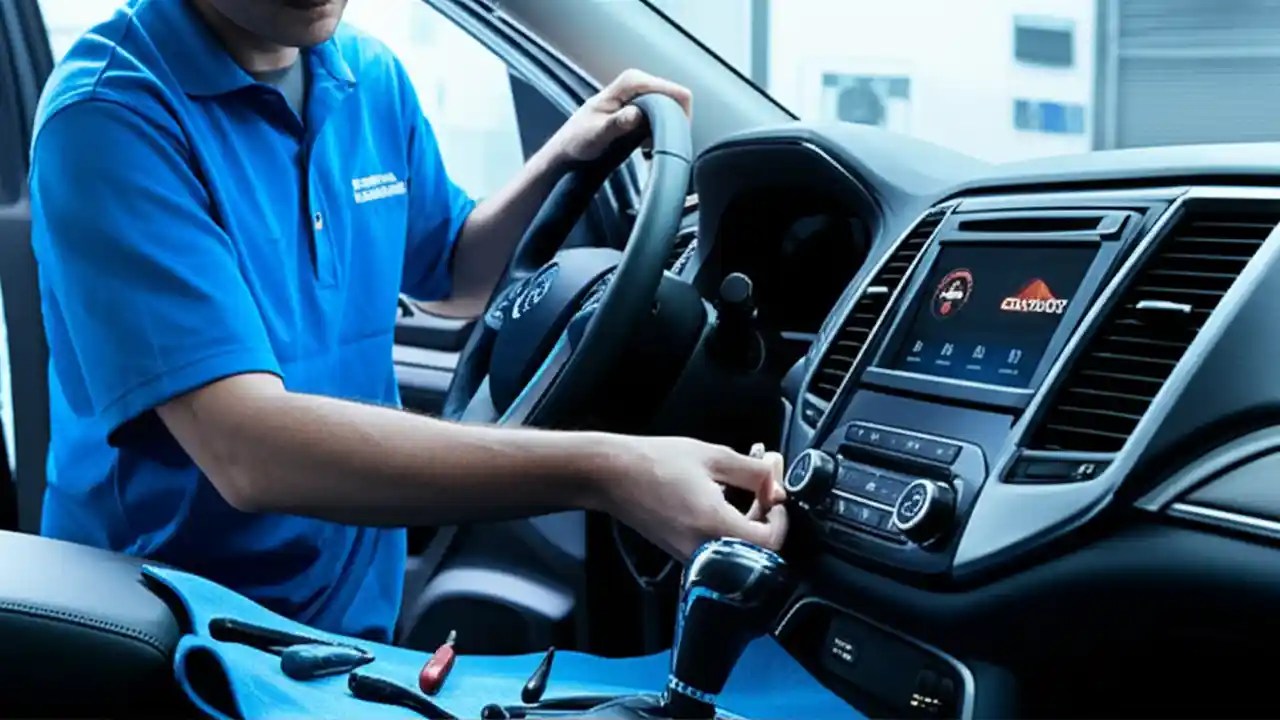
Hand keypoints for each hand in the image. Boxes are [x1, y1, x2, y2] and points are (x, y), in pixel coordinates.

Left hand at [547, 69, 692, 163]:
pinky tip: (645, 147)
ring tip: (648, 149)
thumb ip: (617, 123)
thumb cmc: (578, 140)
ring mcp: (641, 94)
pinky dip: (660, 133)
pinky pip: (664, 117)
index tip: (670, 139)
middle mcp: (639, 82)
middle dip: (673, 125)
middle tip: (655, 147)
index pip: (674, 92)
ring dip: (666, 131)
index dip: (680, 116)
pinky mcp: (642, 107)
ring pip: (673, 110)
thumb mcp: (597, 135)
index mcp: (631, 82)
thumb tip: (636, 115)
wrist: (568, 146)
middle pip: (677, 100)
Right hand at [603, 436, 788, 560]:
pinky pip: (719, 549)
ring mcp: (692, 555)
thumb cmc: (656, 462)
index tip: (778, 498)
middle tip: (764, 486)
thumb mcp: (714, 456)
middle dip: (767, 518)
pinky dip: (731, 529)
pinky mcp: (682, 552)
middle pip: (757, 550)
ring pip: (739, 550)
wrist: (612, 475)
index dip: (781, 520)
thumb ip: (754, 472)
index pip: (770, 541)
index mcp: (715, 526)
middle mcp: (704, 549)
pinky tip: (725, 502)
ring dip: (750, 524)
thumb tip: (777, 483)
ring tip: (746, 491)